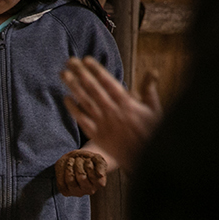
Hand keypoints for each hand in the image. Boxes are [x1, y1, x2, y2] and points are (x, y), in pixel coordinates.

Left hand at [55, 150, 108, 197]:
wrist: (78, 162)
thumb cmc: (90, 161)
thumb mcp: (98, 159)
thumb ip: (101, 165)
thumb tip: (101, 175)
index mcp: (99, 183)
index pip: (92, 175)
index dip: (88, 165)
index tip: (87, 159)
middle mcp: (89, 190)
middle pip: (81, 177)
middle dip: (78, 164)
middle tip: (78, 158)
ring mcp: (77, 192)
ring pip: (70, 180)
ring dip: (69, 167)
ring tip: (71, 161)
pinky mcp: (66, 192)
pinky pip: (61, 183)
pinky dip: (62, 172)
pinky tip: (66, 167)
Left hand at [61, 57, 160, 171]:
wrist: (146, 160)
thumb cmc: (152, 133)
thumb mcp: (155, 110)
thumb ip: (149, 91)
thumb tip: (152, 71)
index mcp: (127, 104)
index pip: (108, 82)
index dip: (96, 70)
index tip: (85, 59)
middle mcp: (113, 112)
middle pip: (93, 89)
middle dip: (80, 73)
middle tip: (69, 61)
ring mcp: (103, 124)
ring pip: (85, 102)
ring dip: (73, 87)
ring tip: (63, 75)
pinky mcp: (98, 136)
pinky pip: (82, 121)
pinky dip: (74, 109)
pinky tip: (65, 98)